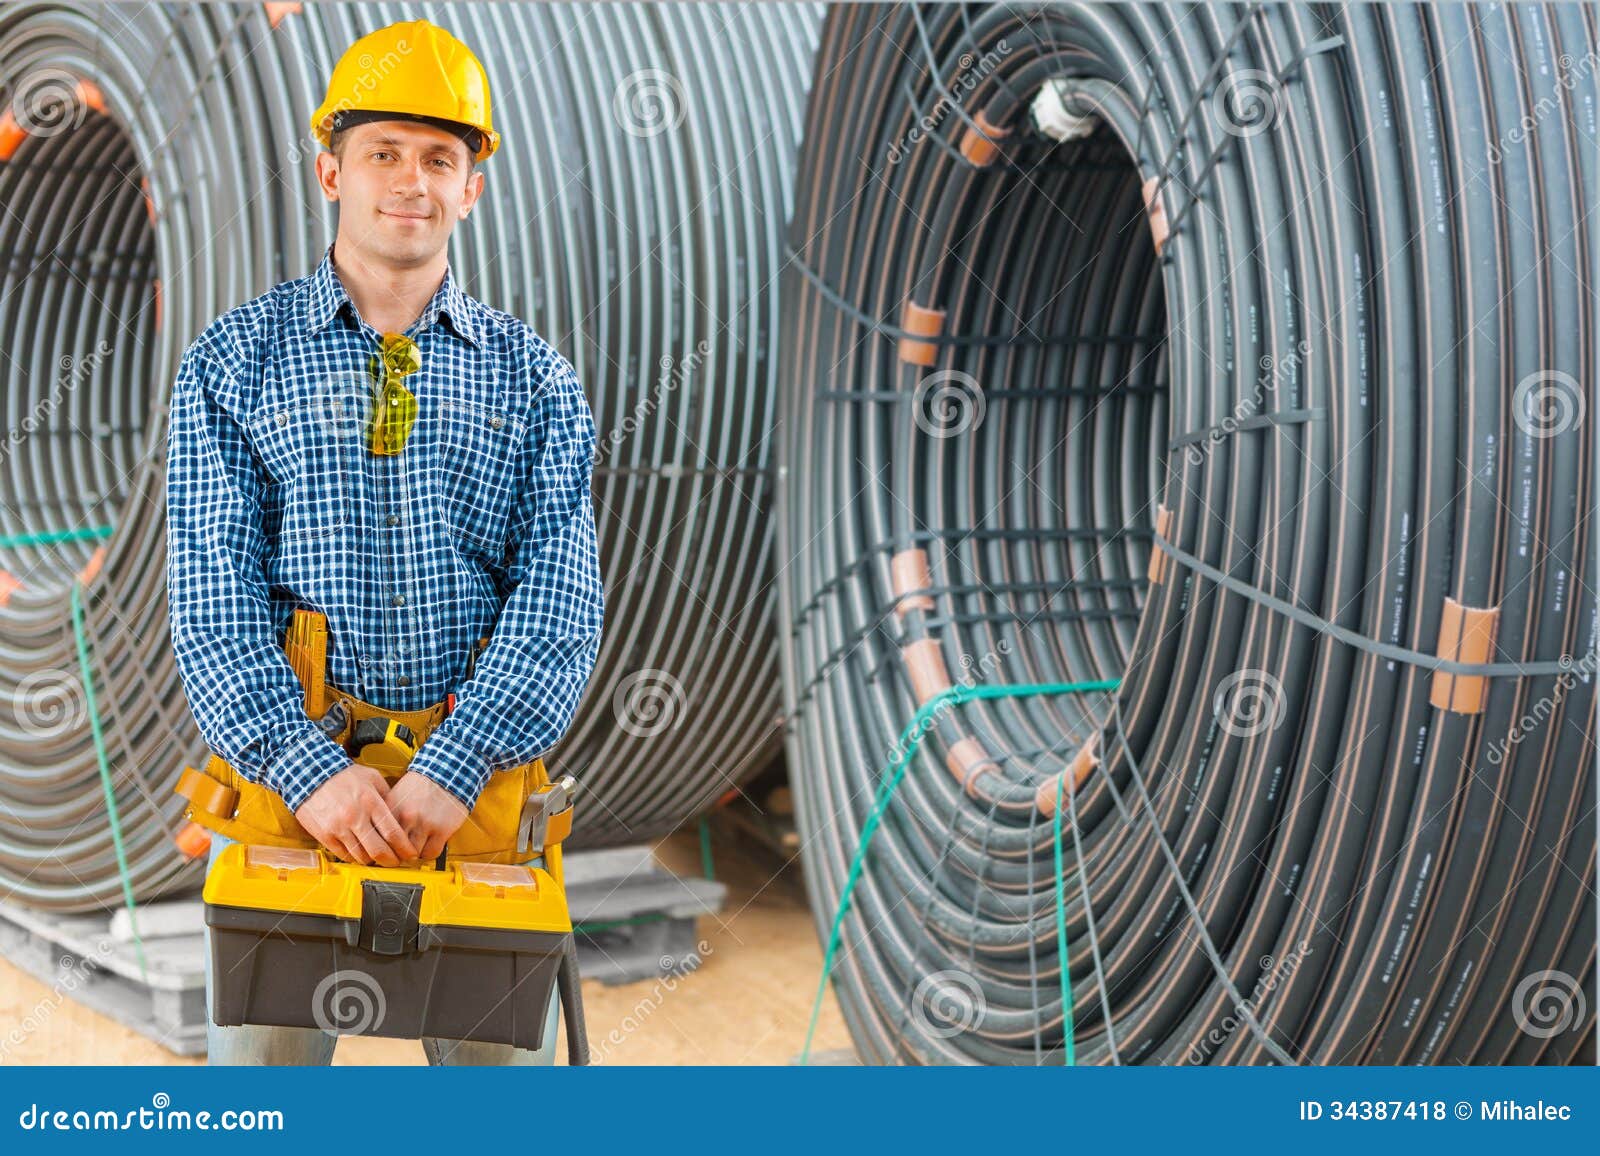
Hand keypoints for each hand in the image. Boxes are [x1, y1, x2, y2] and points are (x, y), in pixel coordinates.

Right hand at [294, 763, 418, 865]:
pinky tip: (359, 853)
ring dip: (372, 860)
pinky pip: (343, 855)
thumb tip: (399, 812)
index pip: (393, 833)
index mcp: (371, 803)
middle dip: (391, 860)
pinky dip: (354, 858)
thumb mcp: (372, 777)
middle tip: (396, 862)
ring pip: (361, 856)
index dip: (404, 848)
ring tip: (377, 857)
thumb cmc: (342, 776)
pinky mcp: (325, 835)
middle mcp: (356, 817)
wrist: (311, 775)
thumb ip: (387, 795)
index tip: (409, 853)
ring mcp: (339, 828)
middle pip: (379, 850)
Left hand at [386, 772, 469, 862]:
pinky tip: (428, 845)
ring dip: (413, 854)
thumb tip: (376, 835)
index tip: (383, 850)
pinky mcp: (442, 830)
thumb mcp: (396, 795)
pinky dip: (428, 853)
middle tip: (398, 854)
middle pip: (394, 850)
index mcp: (391, 808)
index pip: (378, 839)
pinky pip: (430, 853)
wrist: (446, 773)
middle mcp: (406, 817)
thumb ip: (385, 814)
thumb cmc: (421, 785)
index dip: (380, 847)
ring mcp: (425, 824)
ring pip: (412, 854)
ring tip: (415, 848)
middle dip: (395, 854)